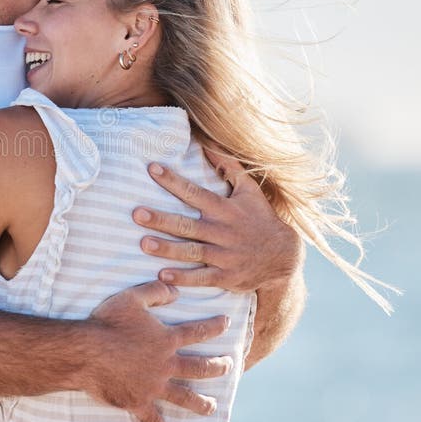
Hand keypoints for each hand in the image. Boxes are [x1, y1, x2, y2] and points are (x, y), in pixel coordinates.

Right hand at [87, 280, 232, 421]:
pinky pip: (155, 421)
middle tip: (229, 366)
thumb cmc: (107, 322)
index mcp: (166, 339)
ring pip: (185, 397)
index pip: (198, 332)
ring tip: (212, 408)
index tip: (227, 323)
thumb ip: (157, 291)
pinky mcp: (139, 402)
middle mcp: (166, 365)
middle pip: (199, 367)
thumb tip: (176, 291)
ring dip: (201, 403)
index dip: (215, 326)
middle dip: (217, 366)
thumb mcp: (132, 297)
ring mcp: (154, 386)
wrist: (86, 352)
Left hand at [133, 151, 302, 293]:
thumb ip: (229, 167)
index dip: (173, 180)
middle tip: (137, 213)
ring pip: (191, 252)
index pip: (195, 192)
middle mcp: (223, 232)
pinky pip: (202, 278)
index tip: (152, 169)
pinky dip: (183, 278)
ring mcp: (224, 256)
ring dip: (168, 249)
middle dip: (162, 219)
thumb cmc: (260, 218)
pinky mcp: (226, 277)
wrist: (283, 256)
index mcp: (225, 210)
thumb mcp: (249, 190)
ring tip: (144, 244)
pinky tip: (163, 276)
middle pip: (187, 225)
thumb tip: (208, 143)